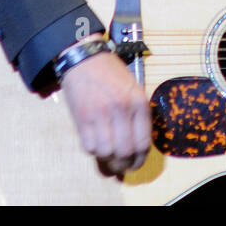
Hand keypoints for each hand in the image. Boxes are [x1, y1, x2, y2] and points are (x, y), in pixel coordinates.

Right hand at [59, 51, 151, 173]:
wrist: (85, 59)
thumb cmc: (111, 73)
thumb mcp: (134, 89)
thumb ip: (137, 115)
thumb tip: (137, 145)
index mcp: (138, 103)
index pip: (143, 142)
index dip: (140, 159)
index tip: (135, 163)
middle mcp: (122, 110)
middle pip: (125, 151)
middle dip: (124, 164)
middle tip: (121, 166)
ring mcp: (101, 115)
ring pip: (106, 152)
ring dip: (107, 159)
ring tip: (107, 156)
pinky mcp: (82, 118)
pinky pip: (89, 146)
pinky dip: (93, 151)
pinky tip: (95, 145)